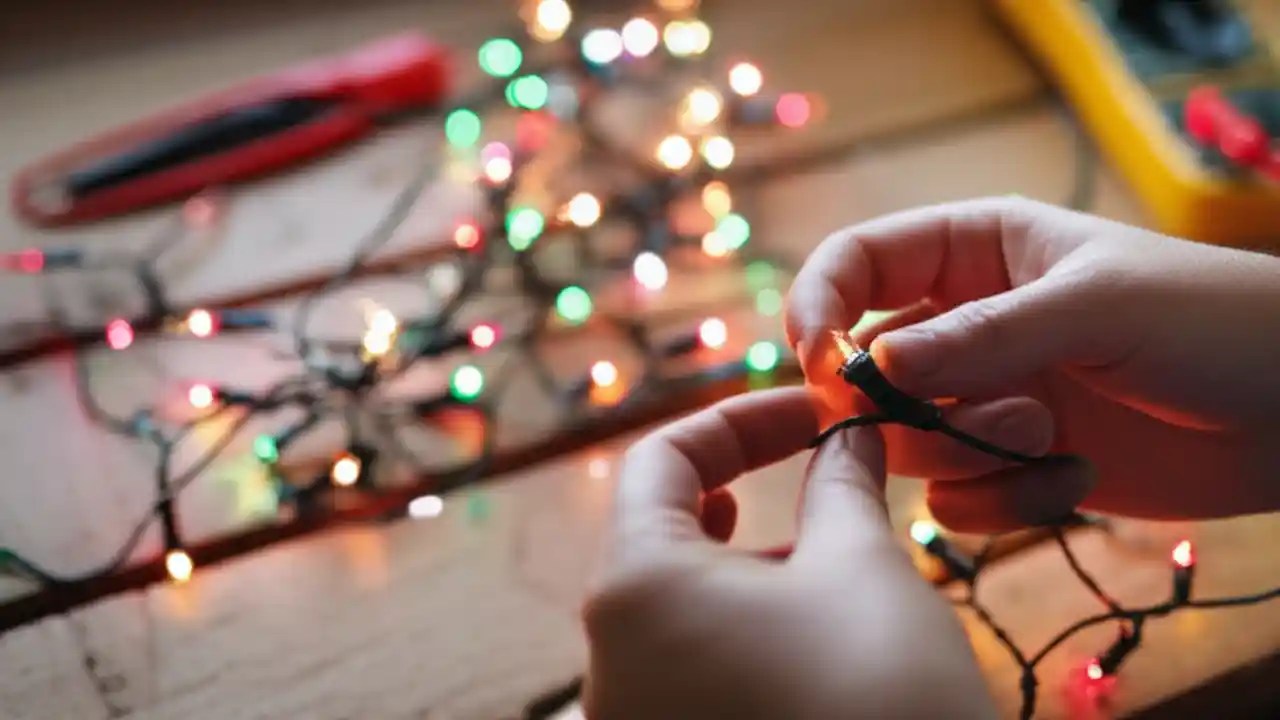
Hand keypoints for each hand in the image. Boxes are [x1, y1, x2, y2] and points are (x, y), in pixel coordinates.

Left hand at [583, 389, 994, 719]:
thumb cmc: (876, 694)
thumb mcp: (862, 569)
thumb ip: (842, 484)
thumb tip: (849, 435)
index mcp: (634, 586)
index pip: (661, 459)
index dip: (740, 419)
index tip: (813, 410)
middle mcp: (608, 656)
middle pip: (662, 532)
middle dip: (746, 487)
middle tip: (819, 466)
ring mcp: (631, 716)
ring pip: (678, 604)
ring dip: (750, 563)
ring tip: (830, 561)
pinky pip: (688, 667)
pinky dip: (740, 627)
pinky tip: (805, 634)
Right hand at [786, 197, 1279, 526]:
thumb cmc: (1213, 323)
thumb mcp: (1095, 307)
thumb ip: (980, 336)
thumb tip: (870, 365)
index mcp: (978, 250)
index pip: (858, 261)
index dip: (821, 306)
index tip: (819, 366)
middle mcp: (968, 324)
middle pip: (866, 367)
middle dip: (901, 404)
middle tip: (952, 420)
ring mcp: (990, 398)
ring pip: (907, 441)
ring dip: (966, 452)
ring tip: (1049, 437)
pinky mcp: (1016, 466)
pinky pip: (956, 498)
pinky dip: (1002, 501)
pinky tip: (1074, 479)